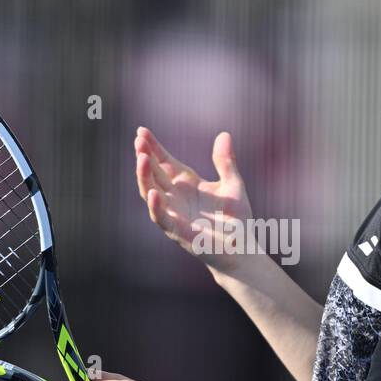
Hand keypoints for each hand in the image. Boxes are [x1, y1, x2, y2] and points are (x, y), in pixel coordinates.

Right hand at [134, 126, 253, 273]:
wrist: (241, 250)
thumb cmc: (236, 220)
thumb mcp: (233, 185)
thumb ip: (226, 162)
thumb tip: (224, 134)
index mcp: (187, 183)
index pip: (165, 161)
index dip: (153, 147)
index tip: (142, 130)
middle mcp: (175, 197)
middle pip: (153, 173)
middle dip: (145, 156)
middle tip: (139, 139)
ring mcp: (174, 214)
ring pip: (151, 193)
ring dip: (144, 177)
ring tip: (141, 158)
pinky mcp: (177, 232)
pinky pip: (162, 218)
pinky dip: (156, 207)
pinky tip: (153, 193)